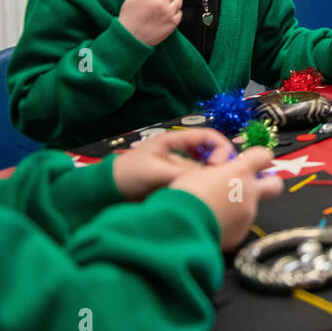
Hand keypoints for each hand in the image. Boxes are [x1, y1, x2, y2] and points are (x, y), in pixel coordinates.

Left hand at [111, 128, 236, 200]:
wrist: (107, 192)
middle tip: (221, 180)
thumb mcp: (155, 171)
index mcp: (175, 140)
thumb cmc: (128, 174)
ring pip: (204, 169)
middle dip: (219, 164)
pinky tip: (202, 194)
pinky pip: (196, 181)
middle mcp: (181, 151)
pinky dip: (201, 186)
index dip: (221, 147)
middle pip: (210, 153)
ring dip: (210, 177)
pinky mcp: (177, 181)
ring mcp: (179, 167)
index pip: (208, 136)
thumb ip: (182, 172)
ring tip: (211, 189)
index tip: (224, 163)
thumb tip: (208, 177)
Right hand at [119, 0, 180, 46]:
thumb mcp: (132, 0)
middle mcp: (159, 3)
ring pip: (178, 0)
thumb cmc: (129, 20)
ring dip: (172, 2)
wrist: (130, 38)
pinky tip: (165, 15)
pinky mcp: (173, 23)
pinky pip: (180, 12)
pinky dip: (174, 12)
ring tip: (163, 8)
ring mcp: (168, 13)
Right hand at [170, 147, 283, 249]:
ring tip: (214, 210)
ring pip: (251, 207)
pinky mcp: (240, 234)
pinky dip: (230, 224)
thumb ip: (217, 170)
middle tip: (251, 185)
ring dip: (239, 206)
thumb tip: (223, 169)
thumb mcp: (197, 172)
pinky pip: (239, 225)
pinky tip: (213, 224)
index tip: (251, 161)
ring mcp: (248, 215)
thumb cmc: (184, 196)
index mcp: (239, 172)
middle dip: (267, 183)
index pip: (263, 156)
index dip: (259, 158)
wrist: (180, 228)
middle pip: (275, 184)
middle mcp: (249, 193)